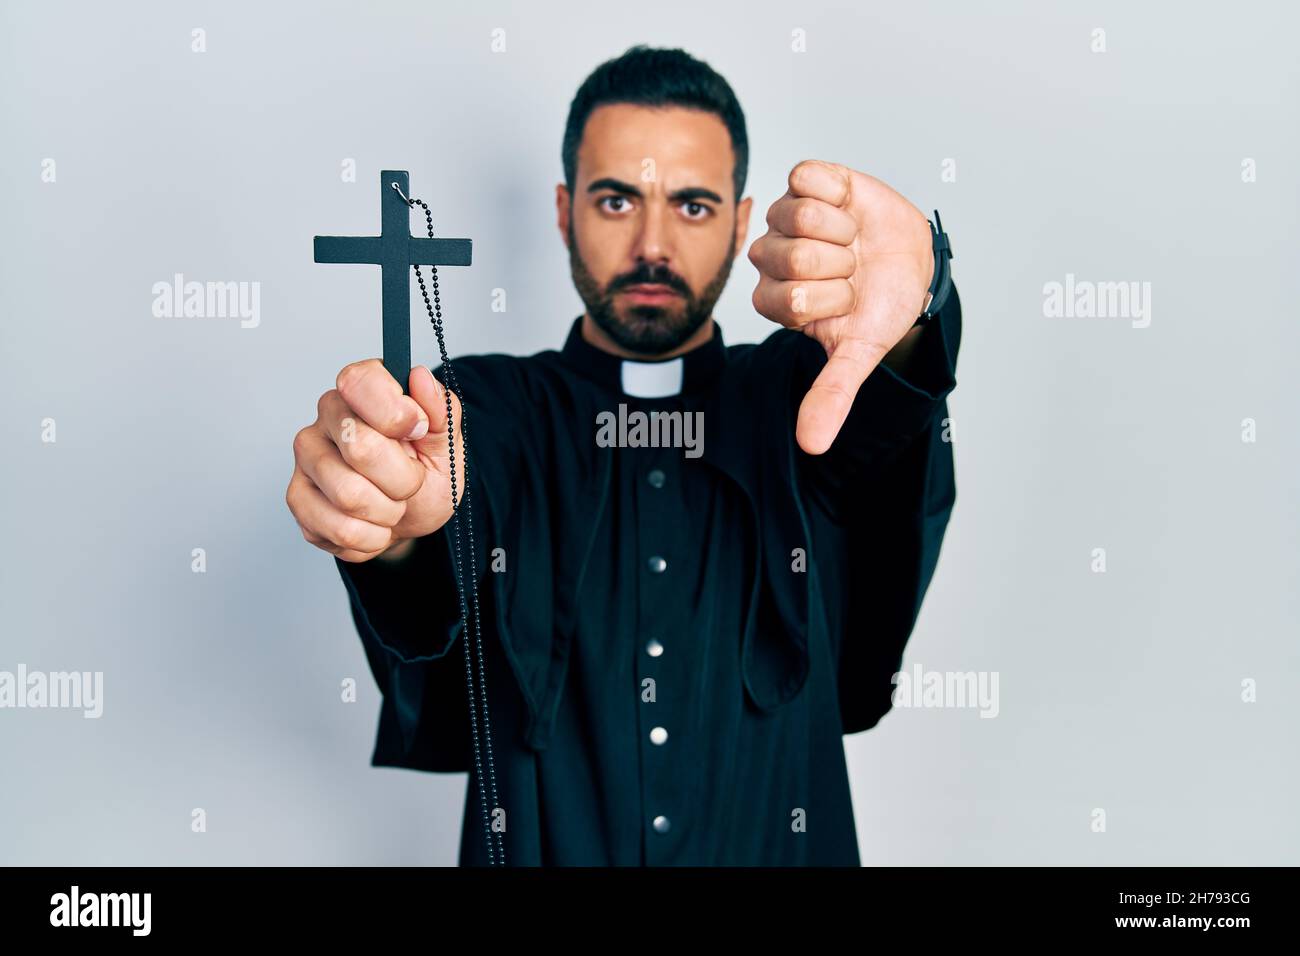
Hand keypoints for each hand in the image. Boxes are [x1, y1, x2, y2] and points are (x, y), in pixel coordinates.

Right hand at [286, 360, 464, 562]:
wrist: (411, 518)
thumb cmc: (425, 472)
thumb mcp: (446, 442)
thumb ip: (441, 409)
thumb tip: (421, 378)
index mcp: (363, 389)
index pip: (360, 383)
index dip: (396, 415)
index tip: (418, 431)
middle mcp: (328, 416)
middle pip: (360, 447)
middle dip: (403, 478)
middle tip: (411, 481)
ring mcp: (307, 457)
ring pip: (349, 495)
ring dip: (388, 511)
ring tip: (392, 503)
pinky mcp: (297, 498)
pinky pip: (340, 529)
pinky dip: (372, 537)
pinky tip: (375, 523)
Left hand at [748, 160, 933, 454]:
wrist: (913, 261)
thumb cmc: (879, 306)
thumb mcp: (859, 352)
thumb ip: (832, 394)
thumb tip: (812, 447)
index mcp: (774, 299)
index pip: (788, 298)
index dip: (829, 298)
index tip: (846, 300)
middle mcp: (770, 257)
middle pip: (792, 255)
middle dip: (838, 265)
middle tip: (851, 269)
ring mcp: (784, 217)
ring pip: (797, 215)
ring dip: (841, 231)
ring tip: (853, 240)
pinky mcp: (804, 181)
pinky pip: (807, 177)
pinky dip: (838, 194)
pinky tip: (848, 207)